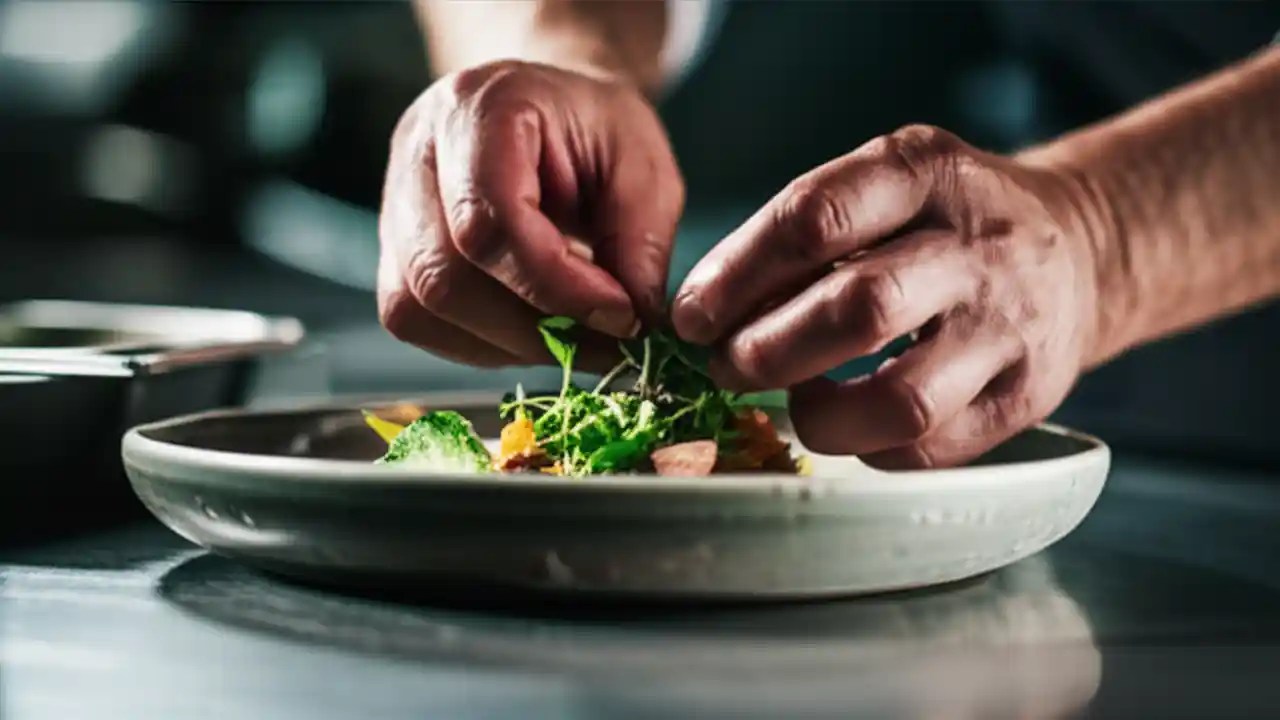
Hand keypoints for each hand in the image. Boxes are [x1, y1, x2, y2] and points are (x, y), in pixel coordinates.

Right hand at [378, 60, 682, 366]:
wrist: (549, 112)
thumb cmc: (595, 130)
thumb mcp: (644, 165)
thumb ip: (641, 240)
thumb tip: (630, 324)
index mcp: (481, 109)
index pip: (489, 220)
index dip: (556, 284)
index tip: (621, 315)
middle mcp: (417, 152)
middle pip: (443, 275)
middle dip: (533, 328)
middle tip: (606, 341)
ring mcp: (393, 204)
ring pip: (420, 308)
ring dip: (509, 343)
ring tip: (576, 335)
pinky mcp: (392, 252)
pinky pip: (417, 322)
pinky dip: (483, 344)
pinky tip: (532, 329)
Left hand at [672, 125, 1102, 468]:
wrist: (1078, 247)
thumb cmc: (945, 222)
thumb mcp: (888, 187)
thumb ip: (807, 234)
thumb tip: (708, 312)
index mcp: (926, 172)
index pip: (815, 217)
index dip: (736, 274)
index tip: (691, 315)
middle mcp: (978, 247)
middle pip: (858, 310)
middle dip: (768, 351)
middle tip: (726, 367)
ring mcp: (1010, 327)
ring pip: (902, 399)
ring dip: (819, 414)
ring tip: (794, 400)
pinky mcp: (1028, 397)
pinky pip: (930, 448)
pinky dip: (867, 448)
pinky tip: (849, 422)